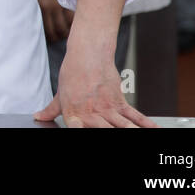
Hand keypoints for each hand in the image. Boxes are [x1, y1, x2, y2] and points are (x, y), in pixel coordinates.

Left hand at [34, 0, 155, 127]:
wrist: (88, 54)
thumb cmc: (73, 74)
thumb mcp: (60, 93)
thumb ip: (51, 109)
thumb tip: (39, 117)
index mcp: (74, 113)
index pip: (76, 128)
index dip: (80, 131)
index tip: (82, 132)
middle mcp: (91, 113)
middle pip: (104, 131)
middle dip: (113, 136)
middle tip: (119, 141)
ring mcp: (107, 108)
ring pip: (122, 126)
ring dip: (131, 132)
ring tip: (138, 137)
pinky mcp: (119, 101)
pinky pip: (134, 115)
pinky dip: (146, 124)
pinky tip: (155, 130)